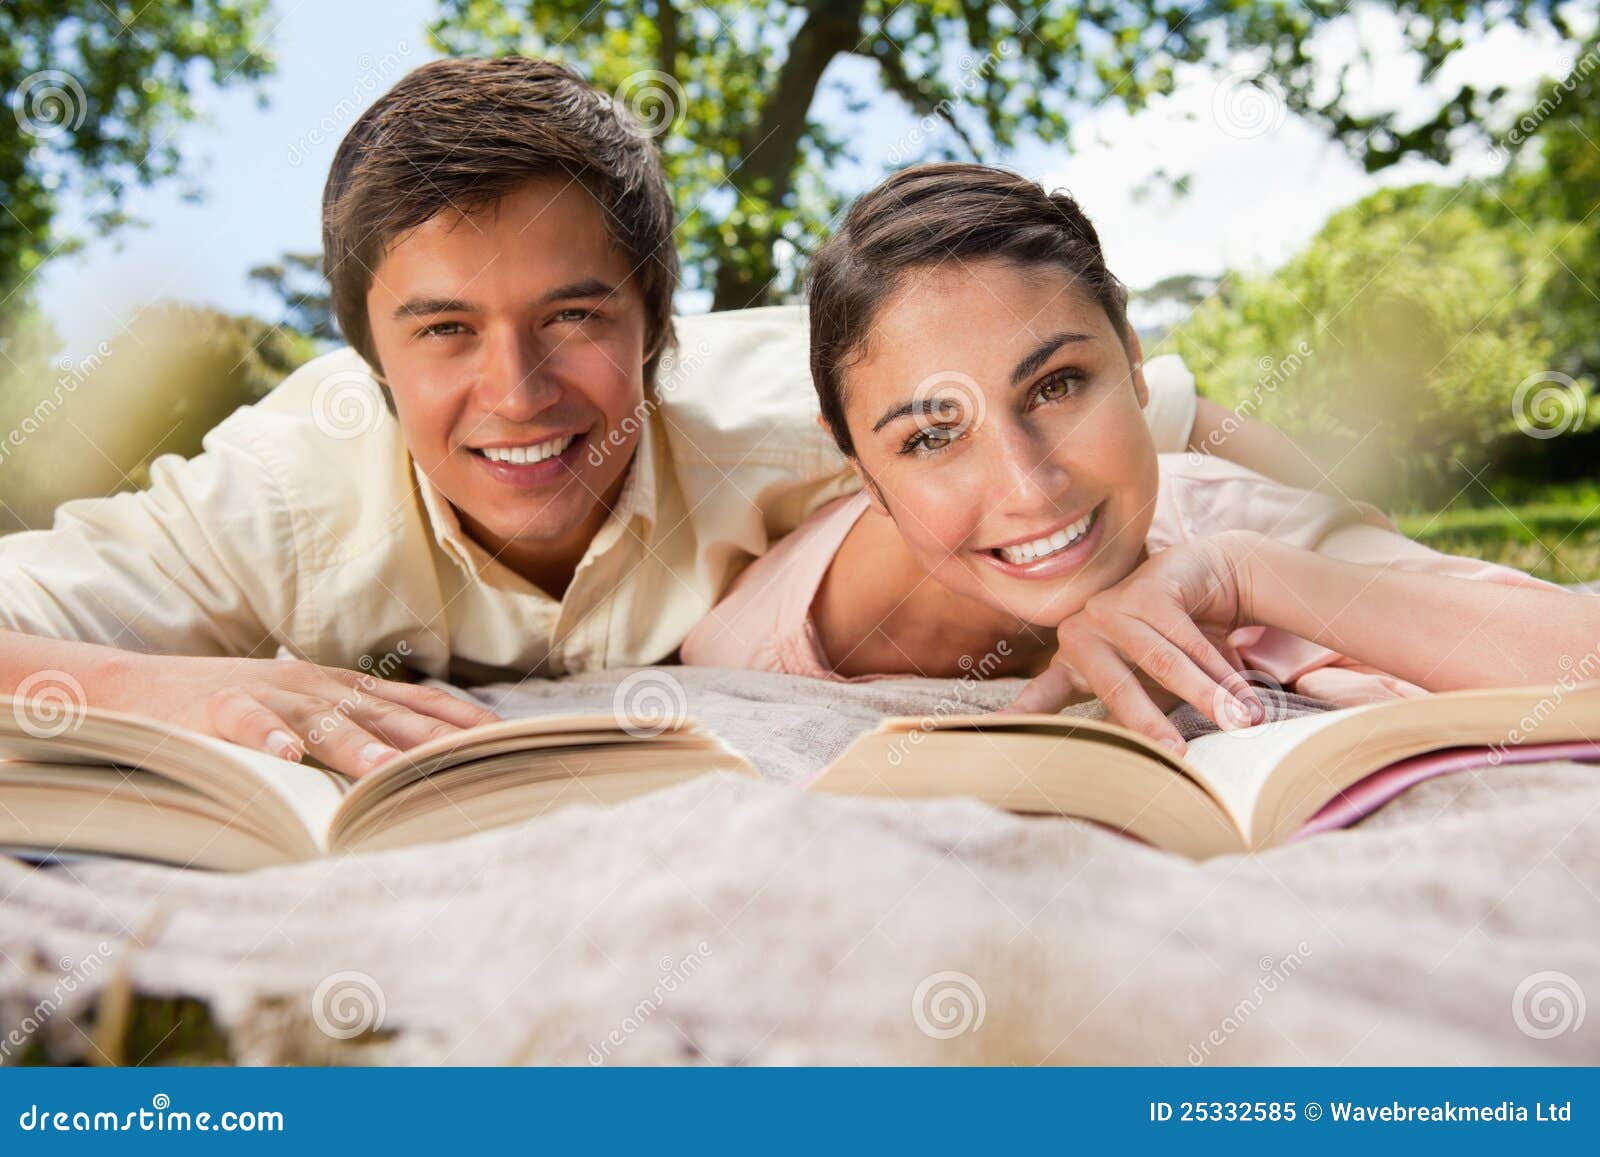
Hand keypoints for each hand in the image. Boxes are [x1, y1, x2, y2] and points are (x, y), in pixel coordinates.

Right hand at [96, 651, 500, 776]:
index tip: (505, 740)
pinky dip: (268, 739)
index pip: (418, 703)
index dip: (460, 720)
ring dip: (359, 746)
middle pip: (385, 713)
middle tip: (471, 761)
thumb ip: (359, 731)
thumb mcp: (307, 715)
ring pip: (324, 722)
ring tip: (388, 770)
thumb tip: (419, 764)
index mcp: (343, 690)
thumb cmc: (238, 711)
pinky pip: (248, 724)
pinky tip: (288, 759)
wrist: (144, 690)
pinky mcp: (219, 710)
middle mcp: (317, 688)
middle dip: (431, 739)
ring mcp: (270, 695)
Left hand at [1004, 530, 1267, 751]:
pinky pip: (1186, 638)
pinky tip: (1245, 695)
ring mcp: (1109, 608)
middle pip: (1117, 688)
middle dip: (1150, 724)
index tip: (994, 735)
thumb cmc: (1168, 649)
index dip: (1020, 717)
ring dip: (1206, 695)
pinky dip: (1220, 669)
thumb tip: (1127, 778)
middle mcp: (1080, 635)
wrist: (1207, 579)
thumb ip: (1130, 722)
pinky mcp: (1144, 589)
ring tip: (1241, 724)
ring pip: (1161, 662)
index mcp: (1070, 666)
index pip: (1041, 698)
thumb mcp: (1146, 690)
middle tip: (1178, 756)